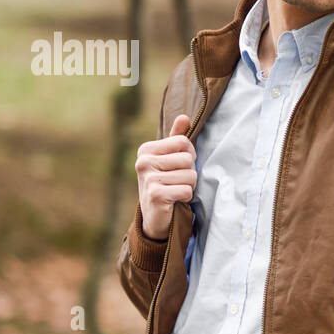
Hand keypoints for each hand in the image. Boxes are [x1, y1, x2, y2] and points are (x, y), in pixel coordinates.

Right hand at [136, 113, 196, 240]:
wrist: (155, 216)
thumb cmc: (165, 183)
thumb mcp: (169, 159)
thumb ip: (176, 138)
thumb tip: (184, 116)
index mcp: (146, 149)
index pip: (183, 142)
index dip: (189, 155)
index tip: (178, 166)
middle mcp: (143, 162)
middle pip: (188, 159)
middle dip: (189, 172)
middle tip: (176, 181)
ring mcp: (148, 179)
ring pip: (190, 175)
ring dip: (188, 186)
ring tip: (174, 191)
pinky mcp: (155, 195)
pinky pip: (187, 190)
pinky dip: (185, 197)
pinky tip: (174, 200)